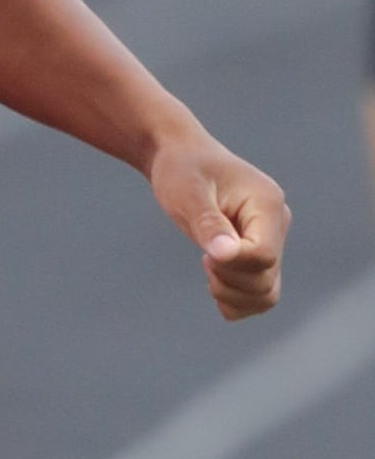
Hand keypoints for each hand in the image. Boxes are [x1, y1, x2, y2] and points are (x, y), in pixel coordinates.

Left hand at [147, 128, 289, 320]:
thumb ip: (207, 223)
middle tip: (204, 259)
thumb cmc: (182, 169)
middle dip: (229, 280)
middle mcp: (277, 223)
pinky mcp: (258, 253)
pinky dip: (237, 300)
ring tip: (209, 269)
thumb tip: (225, 255)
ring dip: (234, 294)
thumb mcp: (186, 192)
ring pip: (267, 292)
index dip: (232, 265)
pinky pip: (260, 293)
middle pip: (265, 278)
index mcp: (267, 204)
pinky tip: (215, 284)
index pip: (263, 255)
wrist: (182, 158)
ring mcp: (271, 240)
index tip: (205, 255)